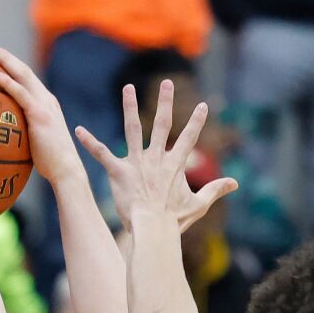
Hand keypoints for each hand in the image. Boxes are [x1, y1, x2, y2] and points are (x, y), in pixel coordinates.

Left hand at [0, 43, 80, 184]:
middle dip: (5, 56)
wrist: (66, 170)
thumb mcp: (36, 142)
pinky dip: (5, 80)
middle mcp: (46, 99)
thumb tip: (6, 137)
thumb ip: (24, 132)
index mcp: (46, 104)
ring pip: (21, 74)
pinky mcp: (39, 114)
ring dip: (3, 60)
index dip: (12, 66)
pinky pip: (19, 92)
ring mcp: (43, 105)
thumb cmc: (50, 163)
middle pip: (23, 70)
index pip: (28, 79)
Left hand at [78, 80, 236, 233]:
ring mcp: (137, 163)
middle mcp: (156, 159)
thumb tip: (236, 183)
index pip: (189, 139)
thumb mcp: (198, 204)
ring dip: (130, 107)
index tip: (204, 105)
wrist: (152, 230)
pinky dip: (89, 142)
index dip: (197, 122)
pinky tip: (78, 130)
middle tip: (167, 82)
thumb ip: (215, 190)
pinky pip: (102, 154)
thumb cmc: (174, 220)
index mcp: (174, 165)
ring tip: (128, 88)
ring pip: (133, 129)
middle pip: (162, 125)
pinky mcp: (119, 172)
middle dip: (166, 102)